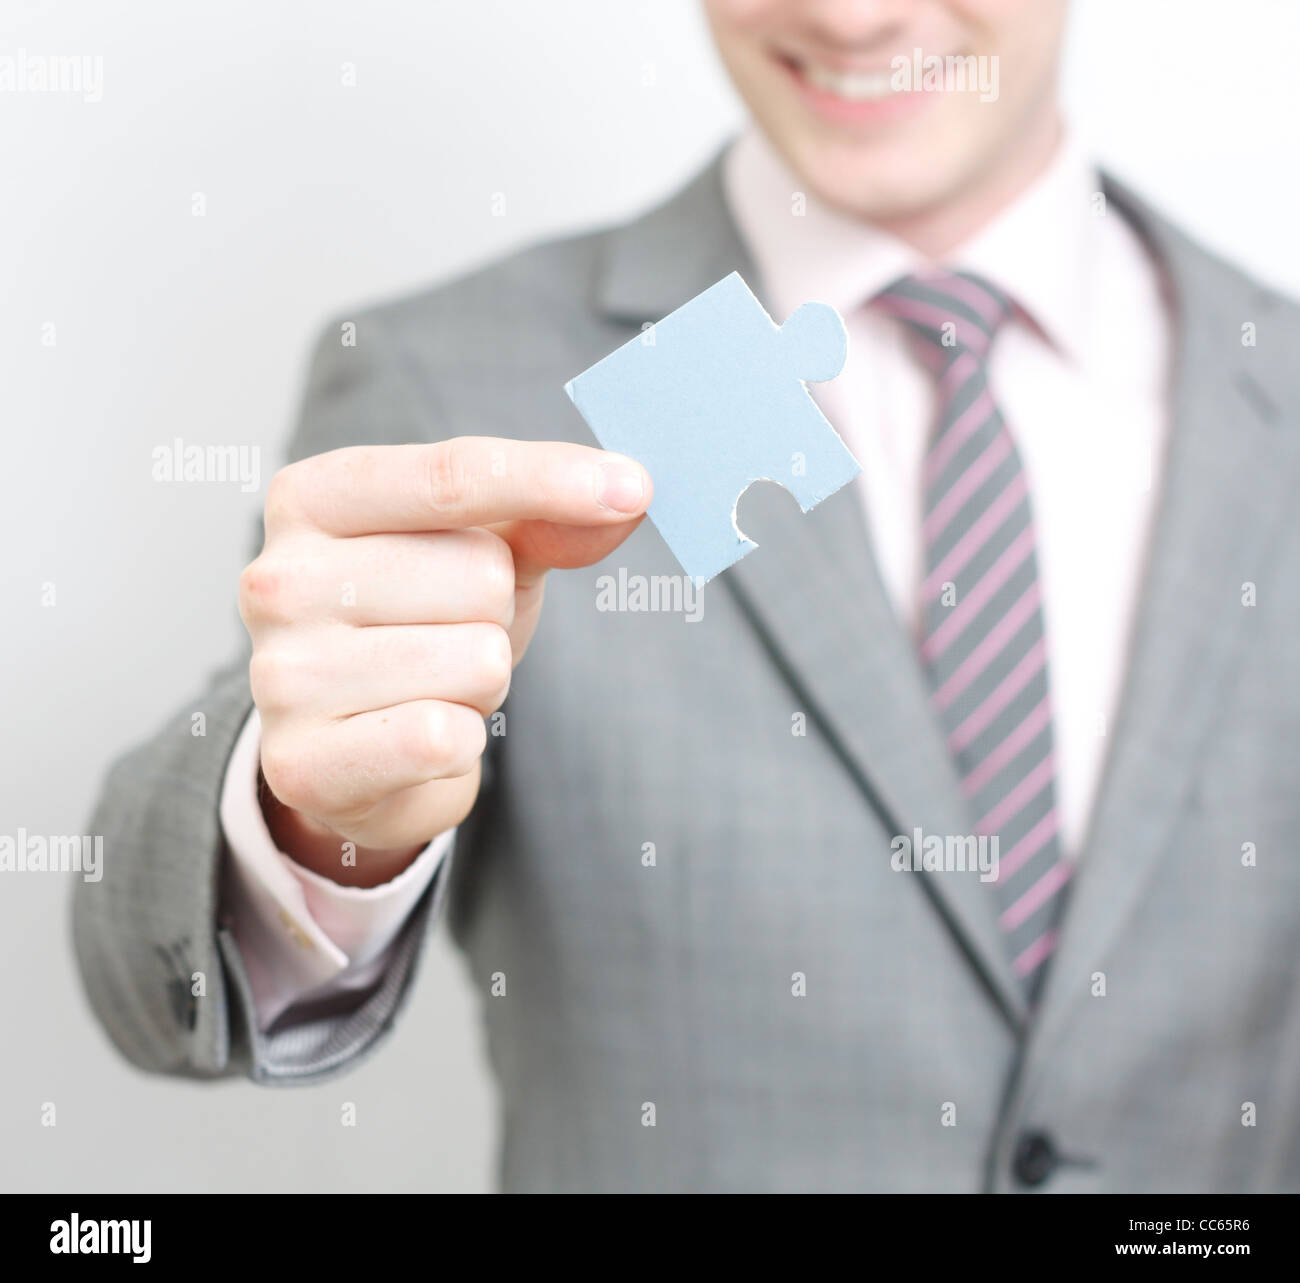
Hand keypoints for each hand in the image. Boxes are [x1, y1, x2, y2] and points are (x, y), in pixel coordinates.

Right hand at [238, 437, 650, 884]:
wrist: (361, 749)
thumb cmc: (422, 623)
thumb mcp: (485, 551)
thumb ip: (550, 515)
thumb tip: (629, 493)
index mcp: (312, 498)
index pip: (451, 475)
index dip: (551, 479)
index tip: (634, 487)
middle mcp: (276, 577)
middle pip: (477, 574)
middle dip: (494, 614)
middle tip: (449, 635)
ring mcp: (281, 673)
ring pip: (475, 659)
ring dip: (481, 683)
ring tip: (431, 687)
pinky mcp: (303, 764)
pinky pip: (443, 735)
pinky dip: (461, 739)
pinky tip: (421, 738)